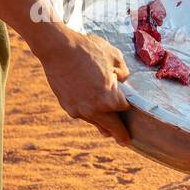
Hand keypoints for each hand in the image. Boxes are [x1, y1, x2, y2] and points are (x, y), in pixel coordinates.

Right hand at [31, 28, 131, 144]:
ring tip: (108, 130)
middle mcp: (94, 110)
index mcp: (110, 100)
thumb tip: (122, 81)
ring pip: (95, 121)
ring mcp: (79, 110)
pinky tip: (90, 107)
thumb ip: (124, 73)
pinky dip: (87, 111)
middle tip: (124, 141)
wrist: (58, 48)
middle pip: (111, 126)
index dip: (128, 108)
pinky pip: (82, 113)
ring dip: (102, 122)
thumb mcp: (115, 57)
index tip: (132, 116)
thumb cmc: (88, 51)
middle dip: (118, 134)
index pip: (124, 110)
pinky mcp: (67, 106)